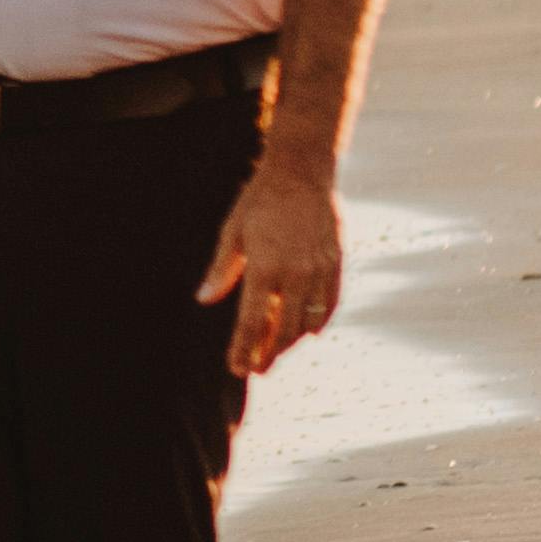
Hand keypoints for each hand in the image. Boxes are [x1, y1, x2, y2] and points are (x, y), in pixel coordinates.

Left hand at [198, 158, 344, 376]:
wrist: (301, 172)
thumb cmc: (259, 201)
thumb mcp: (232, 232)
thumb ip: (221, 269)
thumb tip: (203, 299)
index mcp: (264, 268)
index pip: (251, 322)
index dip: (243, 350)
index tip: (237, 369)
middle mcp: (295, 274)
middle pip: (283, 330)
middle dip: (269, 354)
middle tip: (259, 368)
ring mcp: (320, 270)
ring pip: (309, 321)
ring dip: (293, 341)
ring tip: (278, 349)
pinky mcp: (336, 263)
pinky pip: (331, 303)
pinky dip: (320, 321)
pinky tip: (308, 330)